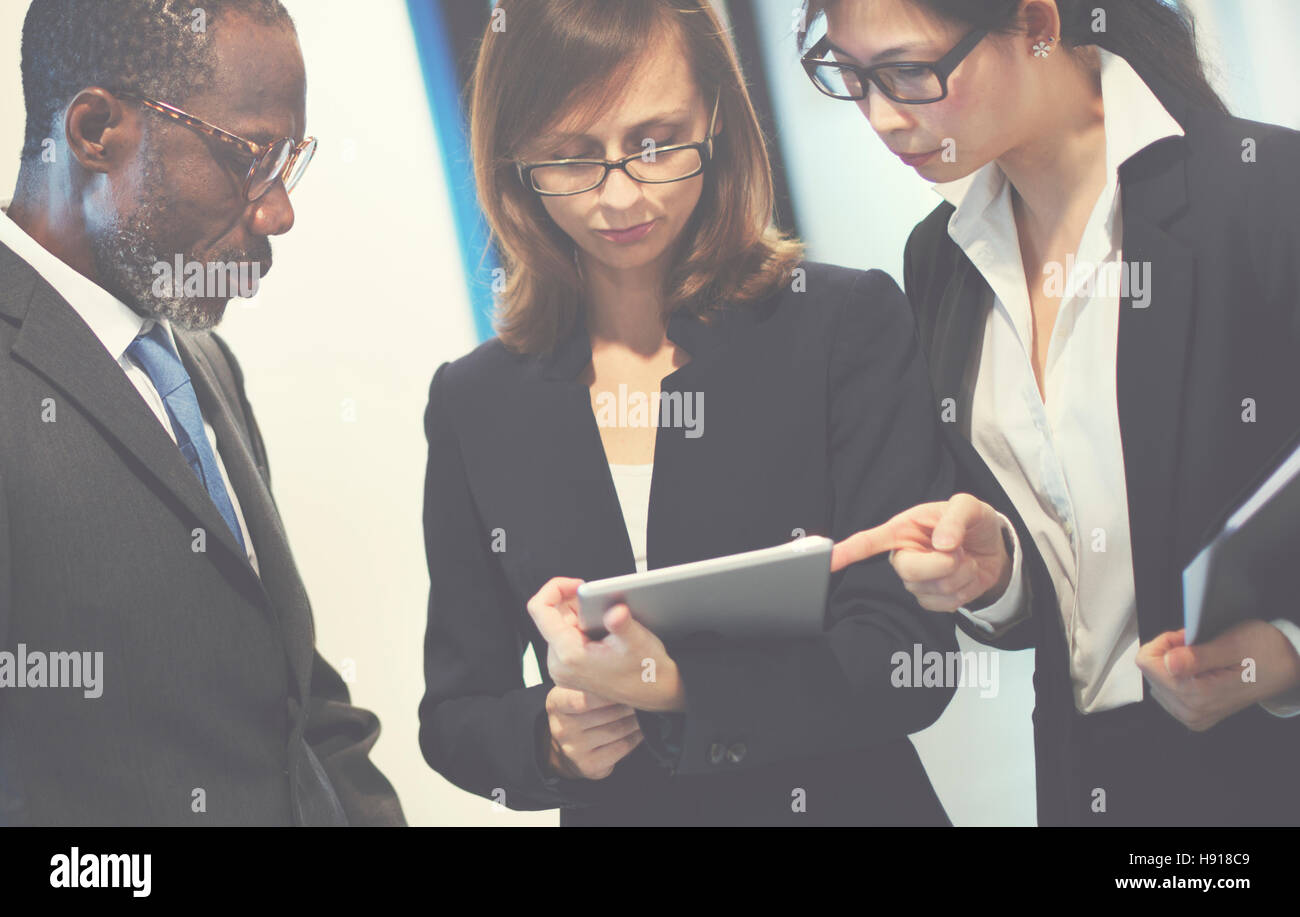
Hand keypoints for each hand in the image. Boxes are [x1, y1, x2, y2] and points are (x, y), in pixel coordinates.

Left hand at [526, 576, 686, 712]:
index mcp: (568, 655)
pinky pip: (567, 636)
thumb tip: (616, 611)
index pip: (540, 609)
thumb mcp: (637, 641)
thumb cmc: (646, 669)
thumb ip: (622, 624)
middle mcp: (558, 664)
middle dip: (575, 603)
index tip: (579, 584)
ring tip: (606, 621)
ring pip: (560, 624)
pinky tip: (604, 632)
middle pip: (551, 615)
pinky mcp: (570, 669)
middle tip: (602, 604)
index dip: (555, 588)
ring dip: (581, 614)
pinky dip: (583, 626)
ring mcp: (563, 668)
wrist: (656, 692)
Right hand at [543, 686, 642, 779]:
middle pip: (608, 712)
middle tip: (640, 697)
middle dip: (629, 704)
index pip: (585, 697)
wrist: (567, 749)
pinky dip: (635, 736)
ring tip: (640, 712)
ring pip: (618, 729)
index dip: (609, 692)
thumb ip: (593, 682)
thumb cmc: (579, 713)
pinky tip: (638, 730)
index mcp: (556, 702)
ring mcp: (574, 749)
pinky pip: (622, 746)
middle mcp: (562, 728)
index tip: (624, 685)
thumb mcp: (575, 691)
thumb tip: (627, 677)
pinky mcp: (589, 765)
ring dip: (636, 720)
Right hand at [829, 493, 1011, 611]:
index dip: (846, 551)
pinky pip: (944, 604)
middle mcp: (903, 555)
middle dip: (941, 565)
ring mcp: (916, 580)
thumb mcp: (969, 507)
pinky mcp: (931, 598)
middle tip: (959, 552)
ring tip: (964, 559)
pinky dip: (964, 591)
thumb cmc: (973, 524)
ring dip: (960, 575)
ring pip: (930, 589)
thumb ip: (956, 517)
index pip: (868, 542)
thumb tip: (942, 542)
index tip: (828, 559)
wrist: (993, 550)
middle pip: (907, 571)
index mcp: (903, 529)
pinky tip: (965, 577)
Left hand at [1137, 620, 1299, 730]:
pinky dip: (1180, 675)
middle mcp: (1192, 712)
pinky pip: (1168, 690)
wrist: (1287, 668)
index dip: (1165, 642)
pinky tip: (1202, 670)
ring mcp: (1193, 716)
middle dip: (1170, 652)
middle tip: (1200, 646)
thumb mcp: (1232, 643)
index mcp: (1198, 695)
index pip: (1146, 662)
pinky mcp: (1195, 715)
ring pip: (1157, 681)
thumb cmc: (1265, 651)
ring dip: (1174, 664)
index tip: (1188, 638)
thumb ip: (1197, 656)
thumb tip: (1168, 662)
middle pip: (1150, 671)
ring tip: (1205, 659)